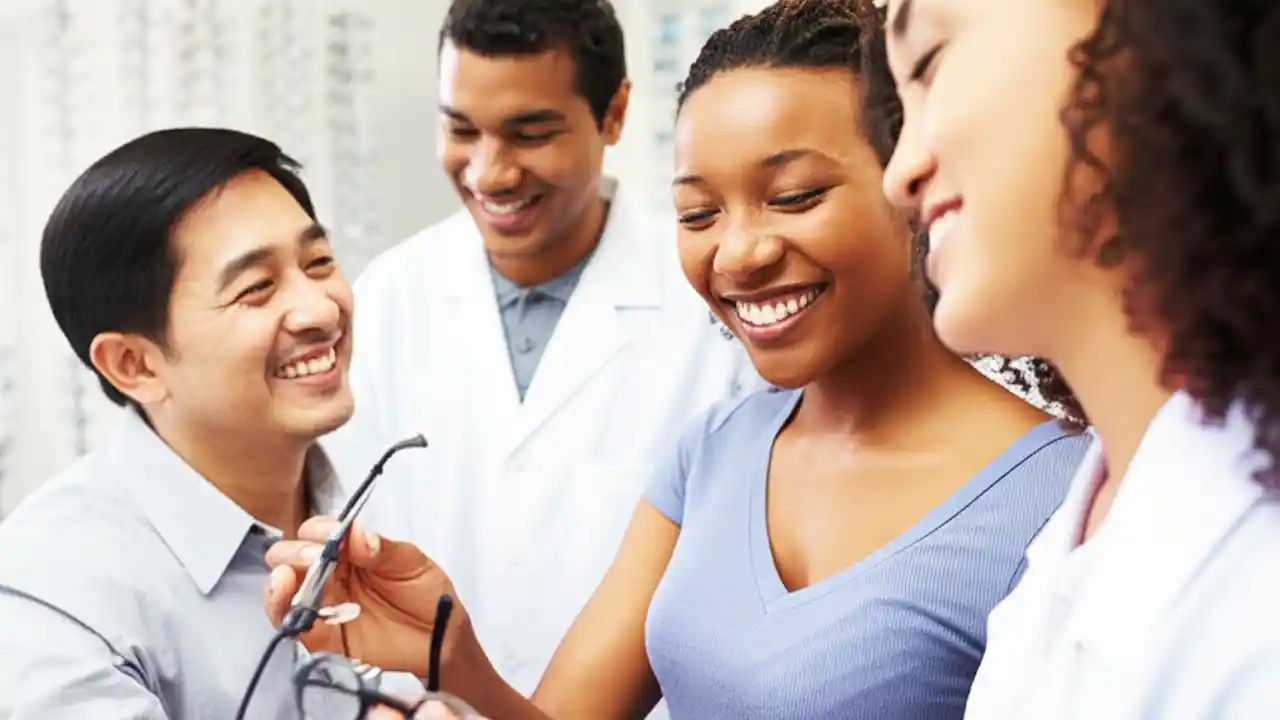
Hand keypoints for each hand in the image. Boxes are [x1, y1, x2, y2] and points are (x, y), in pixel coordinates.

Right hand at [264, 516, 475, 679]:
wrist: (439, 638)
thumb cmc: (426, 593)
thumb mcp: (410, 563)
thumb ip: (382, 548)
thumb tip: (355, 533)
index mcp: (348, 550)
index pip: (318, 532)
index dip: (318, 531)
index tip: (326, 536)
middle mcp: (328, 574)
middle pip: (291, 557)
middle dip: (294, 554)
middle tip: (311, 558)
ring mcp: (322, 604)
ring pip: (283, 589)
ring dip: (281, 582)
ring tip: (288, 578)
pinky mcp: (321, 637)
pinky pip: (292, 624)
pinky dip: (283, 612)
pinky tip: (290, 603)